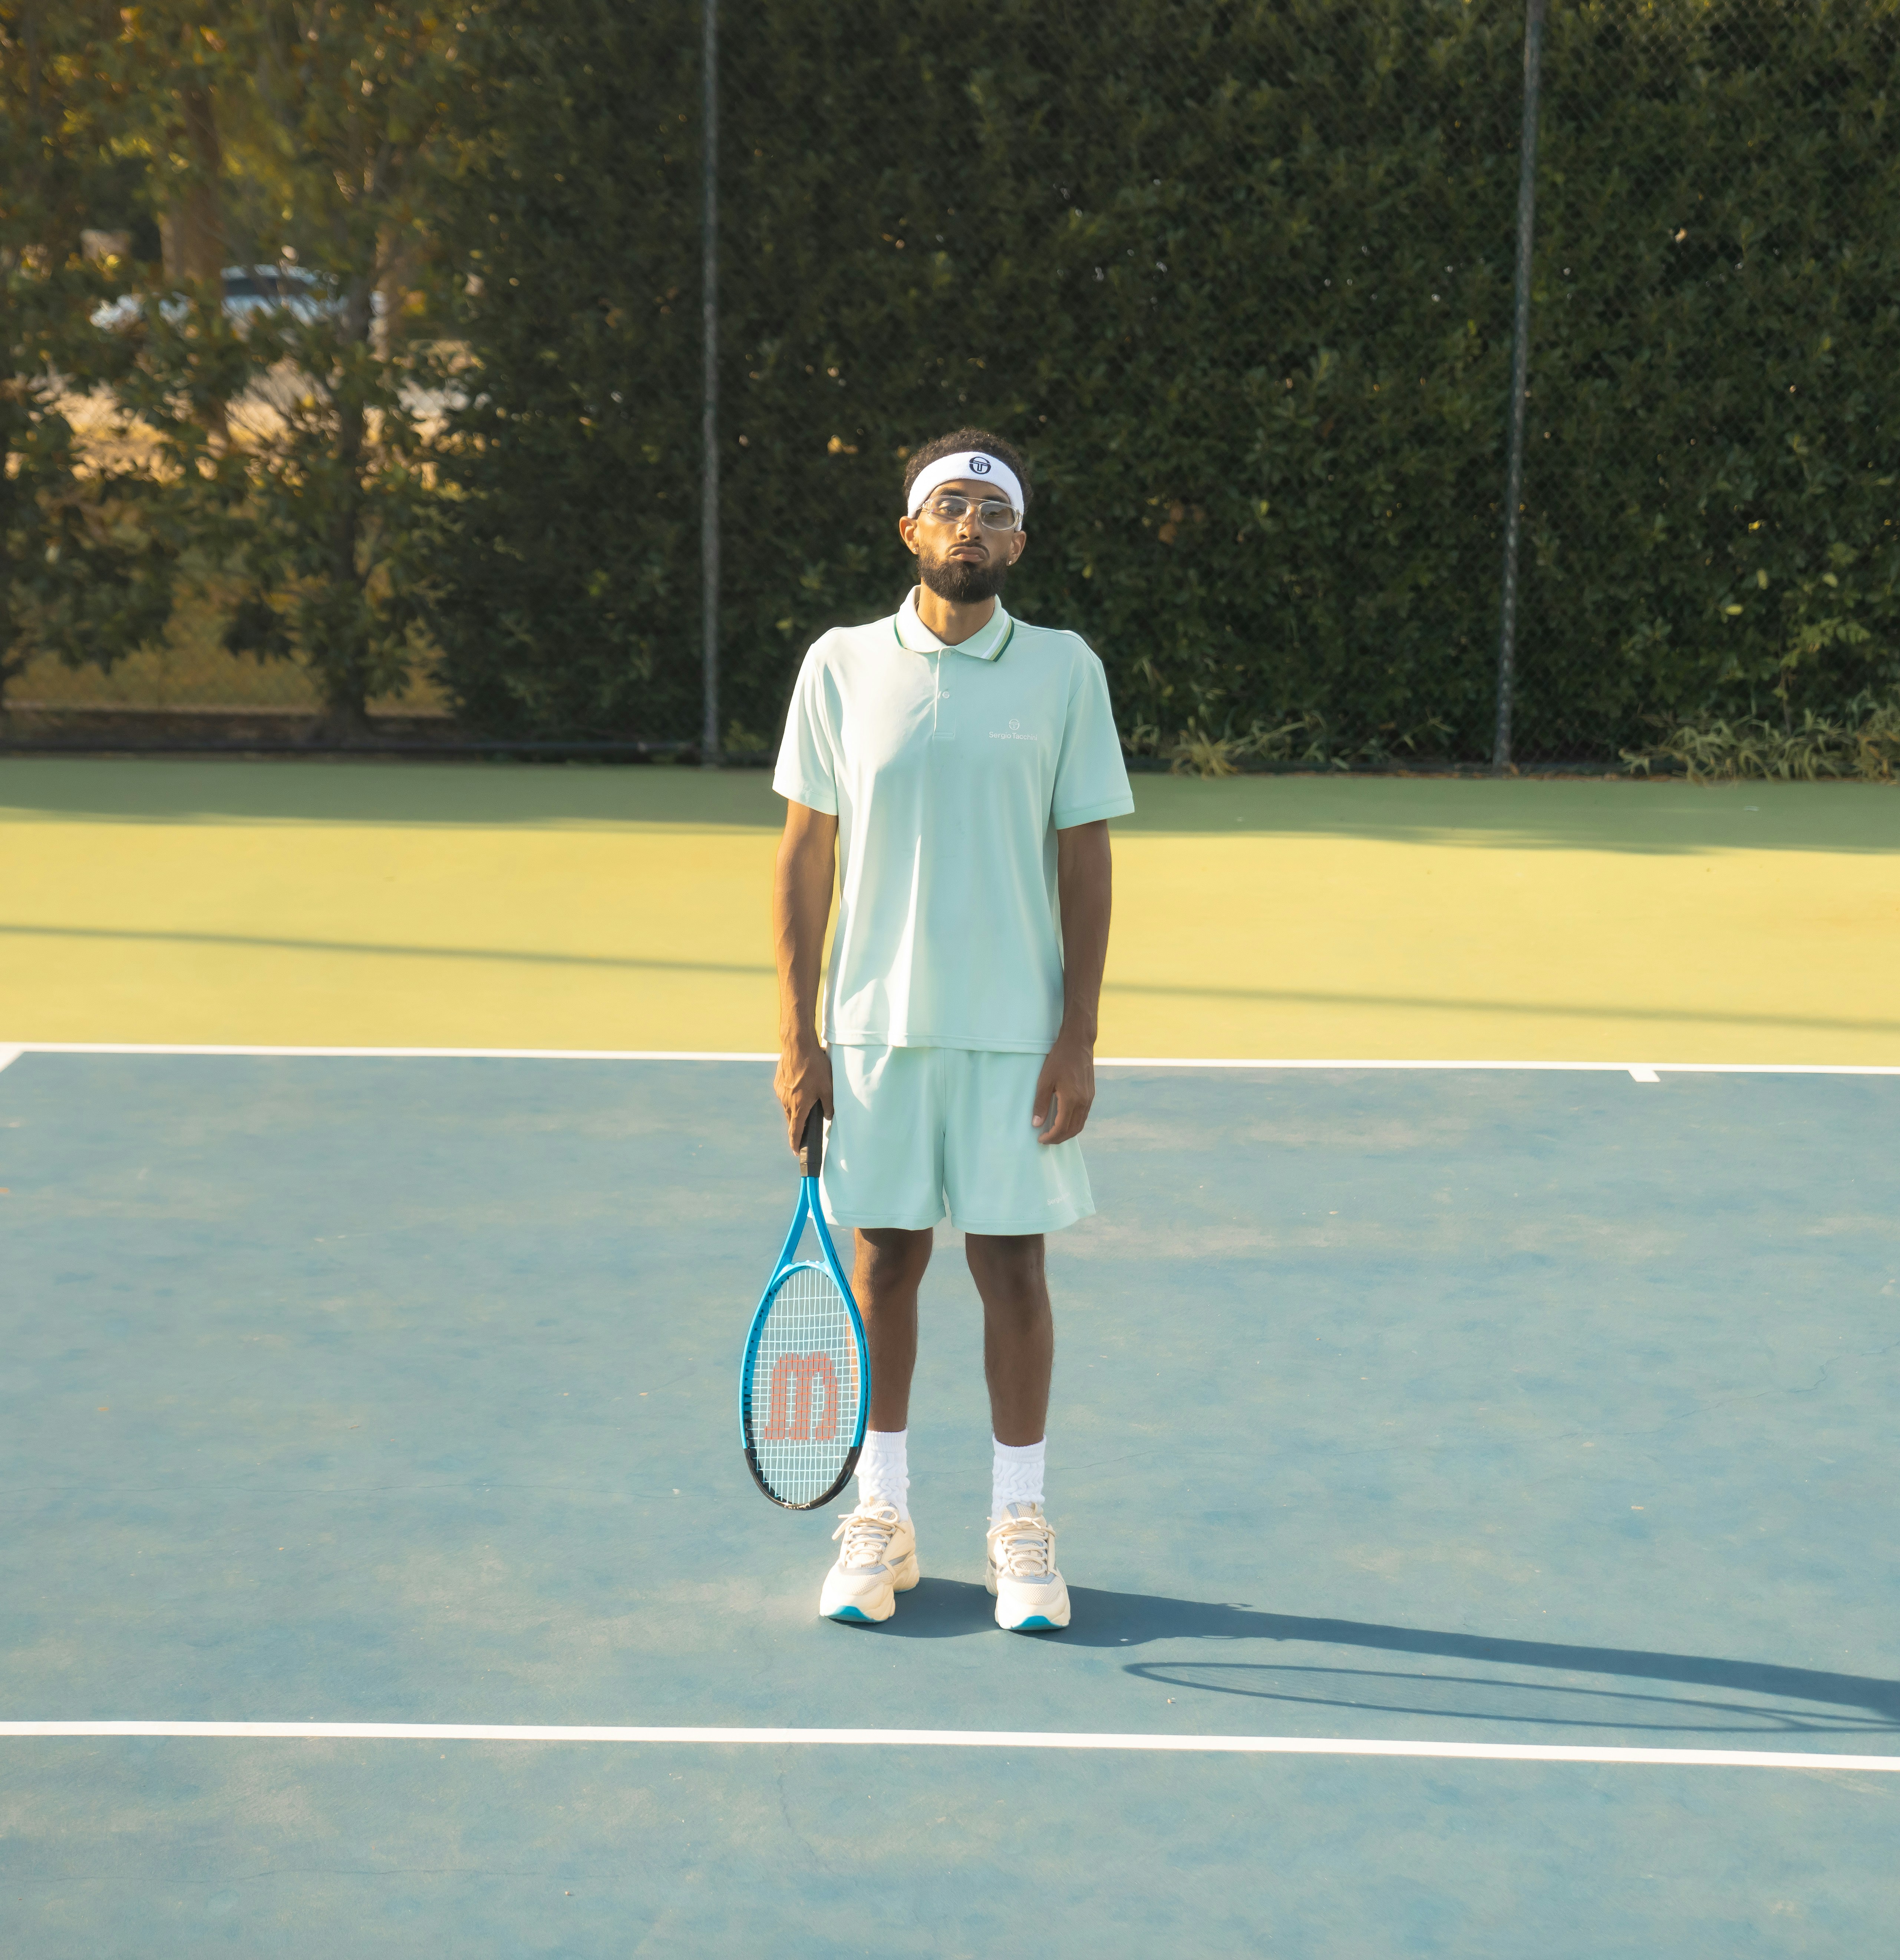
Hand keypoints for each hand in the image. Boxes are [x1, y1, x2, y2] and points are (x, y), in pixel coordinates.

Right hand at [775, 1041, 833, 1156]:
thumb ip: (829, 1105)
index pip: (795, 1131)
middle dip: (797, 1127)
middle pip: (791, 1120)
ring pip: (788, 1107)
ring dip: (795, 1110)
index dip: (796, 1143)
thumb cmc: (815, 1067)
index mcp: (799, 1106)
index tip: (796, 1152)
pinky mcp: (778, 1082)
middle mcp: (787, 1101)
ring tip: (805, 1103)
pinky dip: (792, 1096)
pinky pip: (785, 1094)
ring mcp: (781, 1091)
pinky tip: (800, 1087)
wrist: (797, 1046)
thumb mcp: (828, 1087)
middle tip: (803, 1131)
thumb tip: (829, 1117)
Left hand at [1032, 1027, 1095, 1145]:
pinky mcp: (1091, 1094)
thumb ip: (1040, 1103)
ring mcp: (1089, 1099)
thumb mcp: (1045, 1080)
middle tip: (1046, 1140)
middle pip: (1073, 1130)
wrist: (1078, 1043)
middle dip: (1059, 1139)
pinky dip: (1074, 1124)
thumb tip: (1036, 1124)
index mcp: (1072, 1100)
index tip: (1040, 1139)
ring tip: (1054, 1134)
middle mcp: (1083, 1102)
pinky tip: (1064, 1121)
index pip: (1062, 1128)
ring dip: (1067, 1133)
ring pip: (1080, 1125)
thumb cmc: (1059, 1059)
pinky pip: (1083, 1116)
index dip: (1051, 1137)